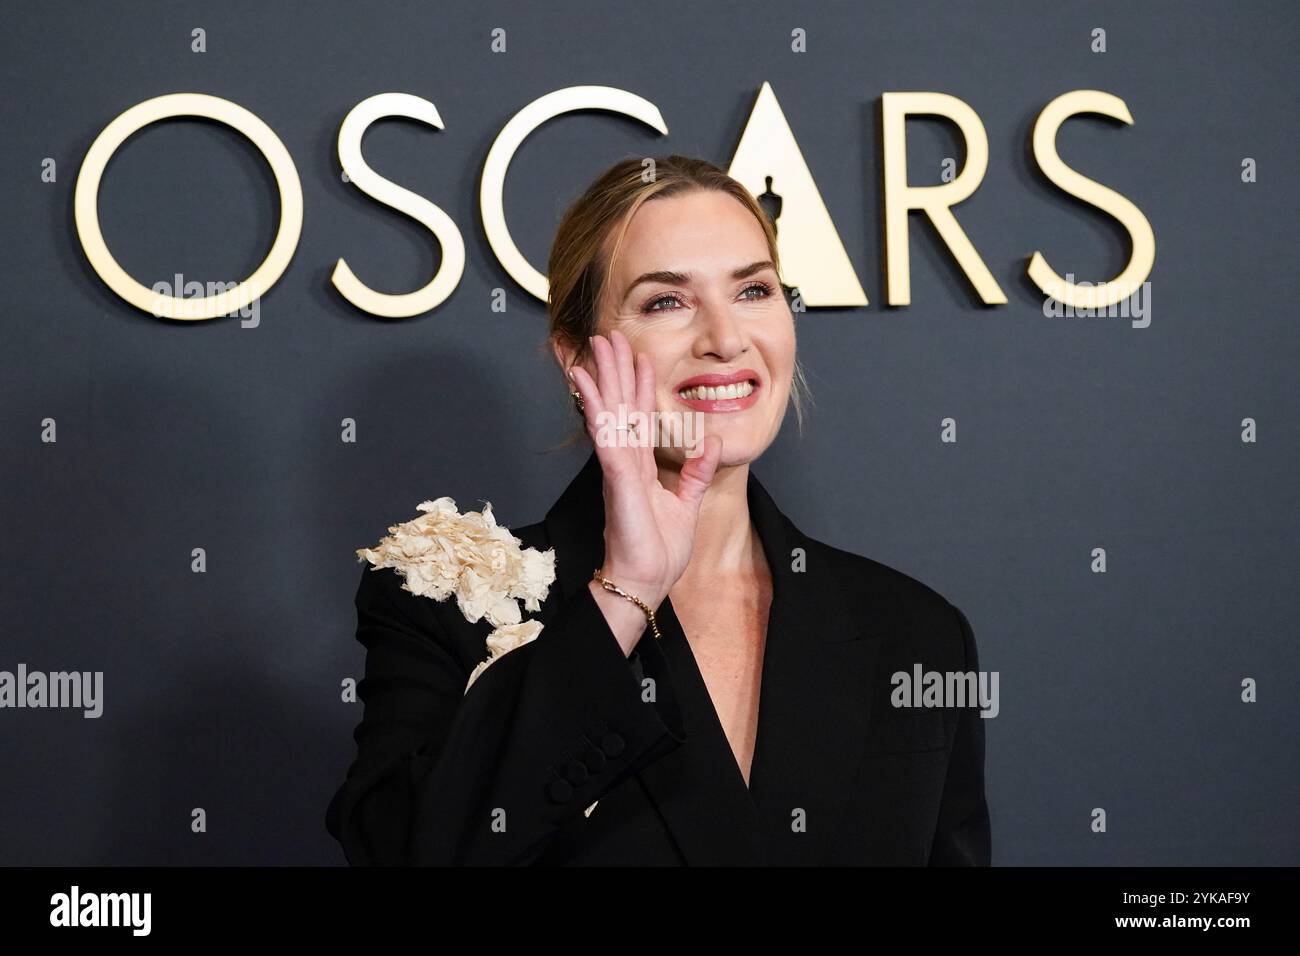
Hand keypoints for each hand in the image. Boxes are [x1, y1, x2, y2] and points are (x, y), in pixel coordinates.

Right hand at [568, 328, 721, 607]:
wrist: (646, 580)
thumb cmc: (660, 550)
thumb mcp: (688, 503)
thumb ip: (697, 472)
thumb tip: (710, 441)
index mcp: (641, 467)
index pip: (639, 416)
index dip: (639, 385)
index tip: (638, 356)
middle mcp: (626, 461)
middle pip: (620, 404)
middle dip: (617, 368)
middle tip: (610, 335)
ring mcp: (618, 466)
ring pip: (609, 411)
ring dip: (603, 375)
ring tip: (598, 344)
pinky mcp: (615, 476)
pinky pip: (604, 434)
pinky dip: (595, 407)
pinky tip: (586, 383)